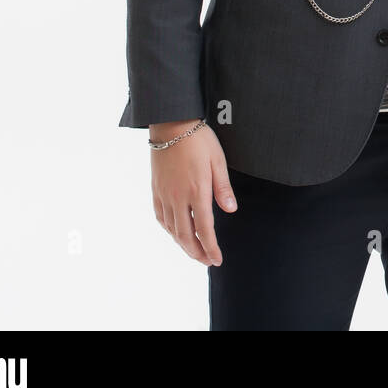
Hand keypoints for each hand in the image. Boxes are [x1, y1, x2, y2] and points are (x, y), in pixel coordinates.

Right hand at [149, 120, 236, 266]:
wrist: (171, 125)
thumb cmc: (199, 140)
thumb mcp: (218, 161)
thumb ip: (223, 188)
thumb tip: (231, 210)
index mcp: (197, 191)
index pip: (204, 229)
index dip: (211, 248)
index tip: (217, 259)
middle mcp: (178, 197)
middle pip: (185, 235)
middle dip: (197, 252)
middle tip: (207, 262)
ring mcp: (164, 195)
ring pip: (172, 229)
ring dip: (183, 245)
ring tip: (194, 252)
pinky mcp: (156, 190)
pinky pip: (161, 217)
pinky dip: (169, 230)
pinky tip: (176, 233)